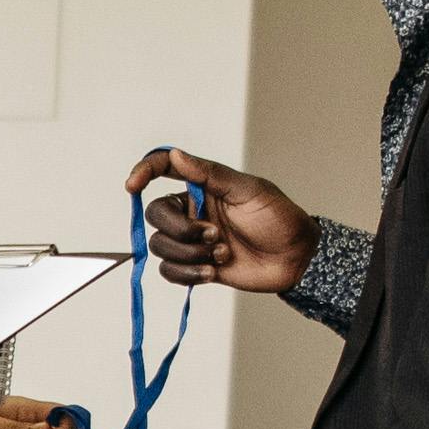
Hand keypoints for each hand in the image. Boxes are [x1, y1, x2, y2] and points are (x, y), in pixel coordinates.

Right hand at [124, 148, 310, 294]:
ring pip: (161, 246)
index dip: (143, 173)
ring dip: (190, 253)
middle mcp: (193, 211)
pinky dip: (188, 274)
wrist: (296, 258)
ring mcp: (193, 240)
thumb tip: (175, 154)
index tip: (132, 185)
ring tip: (221, 254)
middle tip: (213, 235)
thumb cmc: (278, 218)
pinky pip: (170, 272)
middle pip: (156, 216)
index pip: (163, 170)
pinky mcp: (196, 266)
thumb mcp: (248, 190)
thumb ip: (209, 174)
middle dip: (181, 230)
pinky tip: (213, 271)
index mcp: (203, 187)